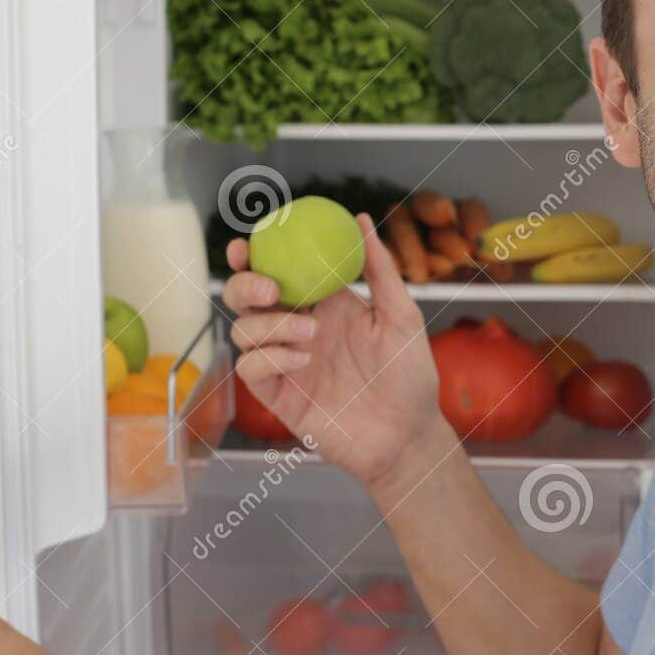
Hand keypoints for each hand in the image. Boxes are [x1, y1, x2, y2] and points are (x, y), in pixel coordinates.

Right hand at [224, 213, 452, 488]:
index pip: (278, 271)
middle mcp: (297, 329)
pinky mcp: (279, 396)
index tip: (246, 241)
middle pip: (246, 298)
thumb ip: (379, 269)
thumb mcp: (402, 316)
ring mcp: (285, 362)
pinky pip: (251, 369)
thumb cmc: (410, 376)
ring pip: (244, 331)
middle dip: (245, 285)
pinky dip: (270, 358)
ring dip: (269, 324)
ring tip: (310, 333)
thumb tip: (360, 219)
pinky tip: (303, 360)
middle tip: (270, 288)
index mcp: (323, 304)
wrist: (408, 435)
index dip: (253, 255)